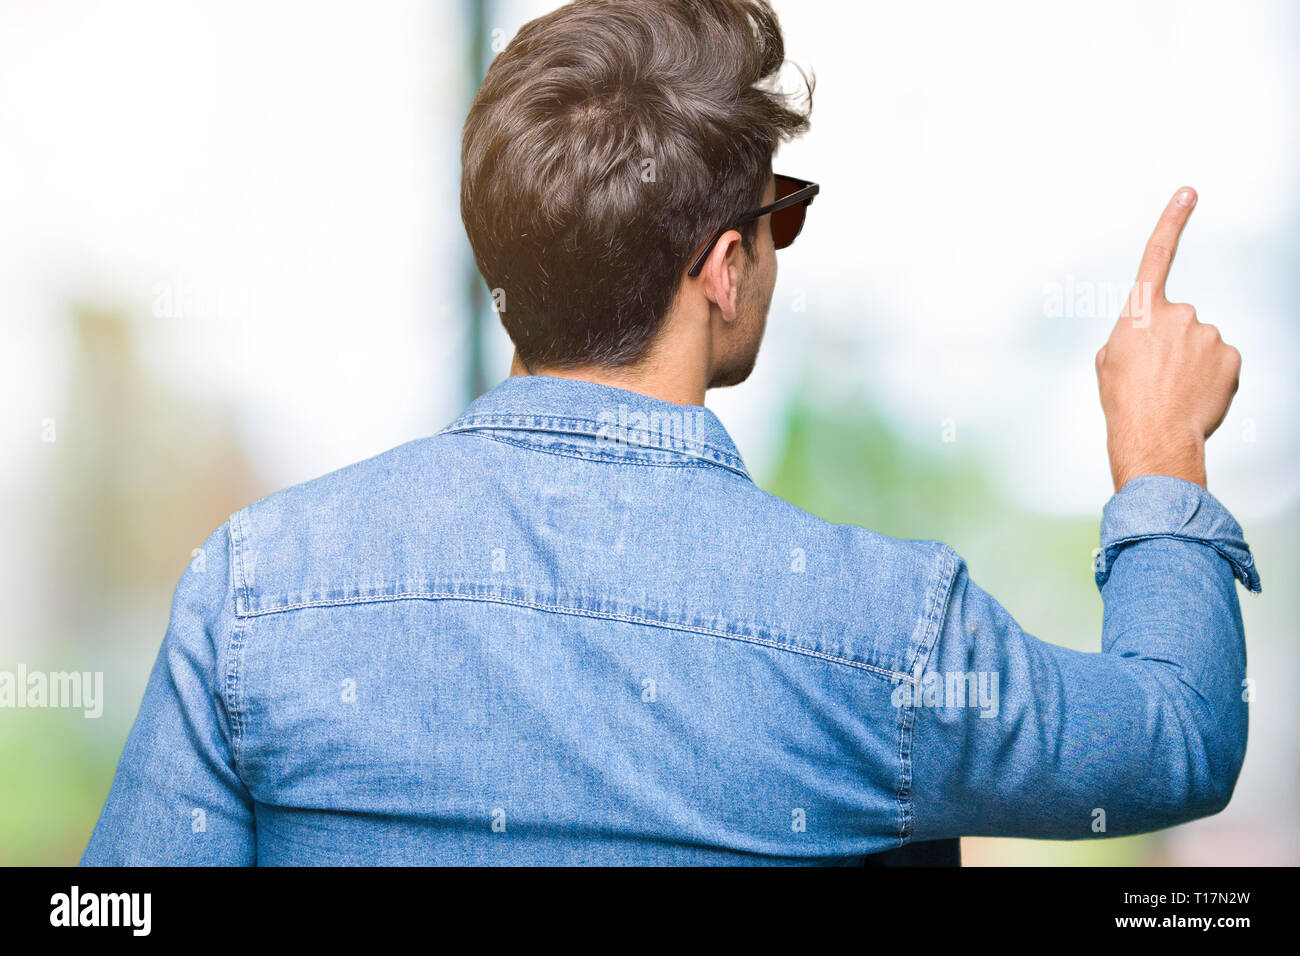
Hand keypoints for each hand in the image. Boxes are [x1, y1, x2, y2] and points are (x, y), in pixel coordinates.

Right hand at [1095, 187, 1240, 491]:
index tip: (1188, 194)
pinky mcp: (1231, 357)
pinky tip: (1194, 397)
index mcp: (1141, 312)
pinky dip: (1211, 378)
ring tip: (1173, 392)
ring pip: (1202, 344)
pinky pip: (1221, 363)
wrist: (1153, 436)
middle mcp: (1179, 314)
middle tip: (1156, 379)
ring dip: (1191, 365)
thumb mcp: (1109, 361)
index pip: (1157, 256)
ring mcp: (1208, 334)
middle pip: (1179, 322)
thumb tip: (1157, 337)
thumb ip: (1133, 335)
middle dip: (1171, 346)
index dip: (1172, 221)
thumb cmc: (1124, 401)